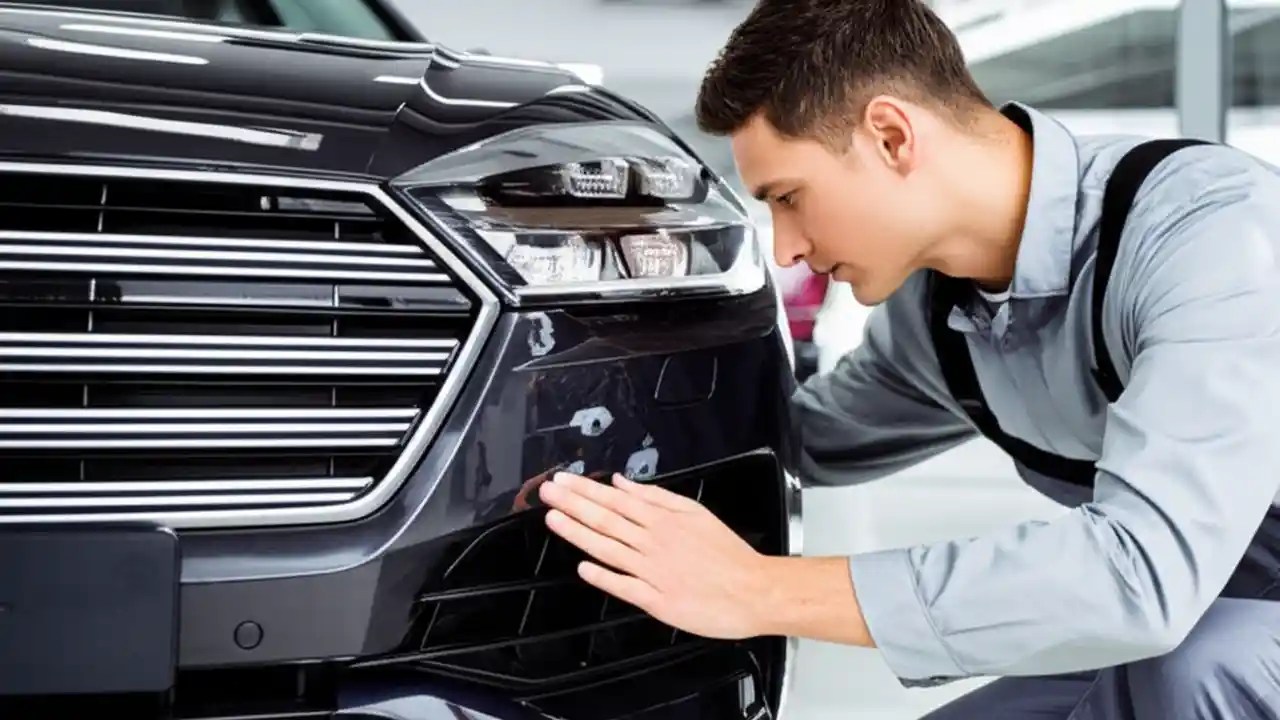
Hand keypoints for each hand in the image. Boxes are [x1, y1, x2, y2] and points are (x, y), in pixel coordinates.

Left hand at [537, 471, 775, 639]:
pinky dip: (603, 577)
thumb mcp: (695, 512)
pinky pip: (625, 587)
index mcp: (663, 520)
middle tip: (548, 492)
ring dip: (578, 533)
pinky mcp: (657, 600)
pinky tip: (583, 568)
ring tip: (554, 520)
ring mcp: (654, 572)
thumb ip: (657, 496)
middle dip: (573, 504)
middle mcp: (654, 543)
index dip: (585, 490)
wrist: (754, 590)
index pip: (615, 500)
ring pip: (609, 549)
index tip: (563, 481)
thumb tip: (624, 483)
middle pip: (606, 520)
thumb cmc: (728, 554)